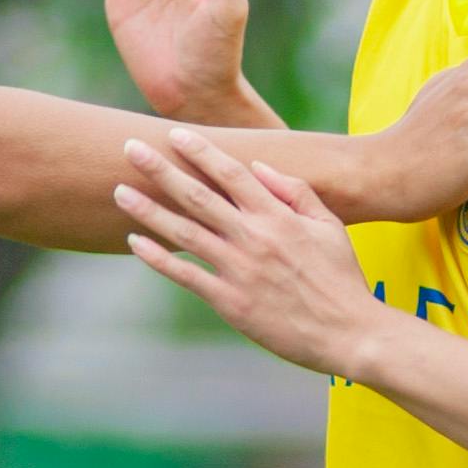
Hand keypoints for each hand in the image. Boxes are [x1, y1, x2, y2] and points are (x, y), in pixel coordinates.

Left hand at [119, 133, 390, 378]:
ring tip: (119, 191)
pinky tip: (135, 242)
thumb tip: (259, 167)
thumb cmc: (342, 278)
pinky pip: (186, 274)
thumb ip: (296, 191)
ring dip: (148, 210)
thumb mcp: (329, 226)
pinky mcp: (230, 302)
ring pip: (184, 231)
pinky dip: (158, 258)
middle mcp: (253, 237)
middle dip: (161, 169)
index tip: (174, 134)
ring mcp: (239, 270)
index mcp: (278, 216)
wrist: (349, 333)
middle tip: (130, 147)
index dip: (200, 151)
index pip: (231, 173)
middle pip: (198, 195)